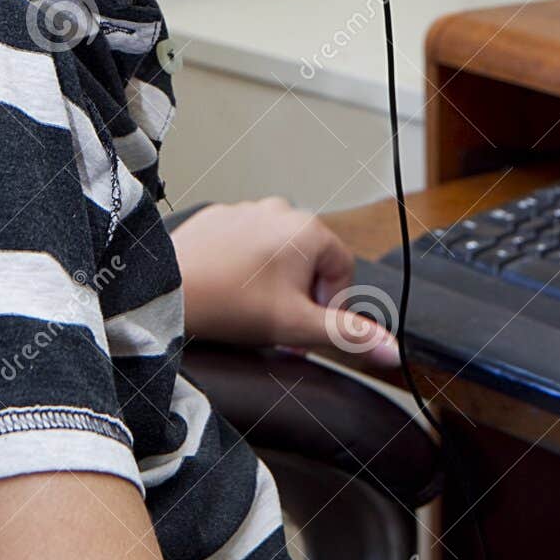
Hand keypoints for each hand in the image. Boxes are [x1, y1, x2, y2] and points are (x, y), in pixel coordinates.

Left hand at [169, 196, 398, 370]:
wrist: (167, 289)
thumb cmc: (231, 304)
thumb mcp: (295, 325)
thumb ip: (347, 336)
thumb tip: (391, 350)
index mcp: (308, 229)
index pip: (342, 270)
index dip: (330, 307)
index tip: (306, 332)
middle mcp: (280, 209)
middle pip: (310, 261)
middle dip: (302, 297)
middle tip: (279, 328)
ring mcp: (247, 208)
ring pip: (278, 253)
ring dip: (275, 283)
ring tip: (251, 311)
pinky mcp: (219, 215)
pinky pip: (246, 244)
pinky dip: (246, 267)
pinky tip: (229, 291)